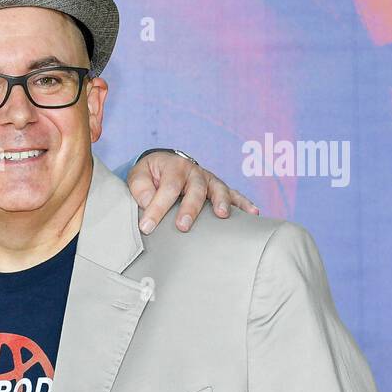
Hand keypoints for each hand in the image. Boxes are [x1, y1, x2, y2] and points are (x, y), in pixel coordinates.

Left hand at [127, 149, 258, 233]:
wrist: (165, 164)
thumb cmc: (151, 174)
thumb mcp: (138, 175)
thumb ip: (140, 187)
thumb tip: (148, 202)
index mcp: (173, 167)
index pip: (167, 189)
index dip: (157, 208)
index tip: (147, 227)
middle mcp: (194, 172)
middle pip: (195, 189)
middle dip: (190, 208)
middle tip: (183, 226)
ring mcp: (209, 180)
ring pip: (218, 189)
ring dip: (221, 202)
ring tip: (222, 215)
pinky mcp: (218, 189)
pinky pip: (234, 195)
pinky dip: (243, 203)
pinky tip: (253, 213)